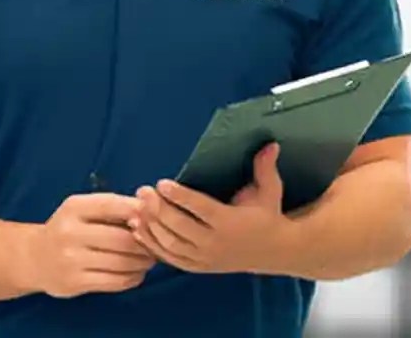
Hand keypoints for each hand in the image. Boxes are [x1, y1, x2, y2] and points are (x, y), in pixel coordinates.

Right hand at [24, 193, 156, 297]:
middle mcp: (70, 232)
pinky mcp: (74, 282)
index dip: (140, 212)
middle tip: (157, 245)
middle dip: (146, 243)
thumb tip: (153, 210)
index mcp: (74, 207)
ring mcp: (71, 259)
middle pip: (123, 238)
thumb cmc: (69, 229)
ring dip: (143, 262)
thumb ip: (114, 208)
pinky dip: (133, 278)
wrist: (34, 258)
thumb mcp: (82, 210)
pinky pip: (115, 281)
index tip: (155, 218)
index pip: (114, 205)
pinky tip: (136, 273)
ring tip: (149, 259)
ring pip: (122, 262)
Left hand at [130, 143, 295, 274]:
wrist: (273, 253)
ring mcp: (205, 258)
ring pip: (171, 244)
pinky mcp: (197, 267)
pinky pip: (170, 258)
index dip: (180, 196)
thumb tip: (270, 143)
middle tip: (143, 191)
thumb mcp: (270, 191)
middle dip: (158, 209)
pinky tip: (138, 228)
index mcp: (231, 223)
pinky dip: (151, 244)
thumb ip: (265, 168)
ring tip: (137, 207)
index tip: (162, 183)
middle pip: (180, 227)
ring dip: (151, 226)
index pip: (201, 209)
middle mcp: (215, 243)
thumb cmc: (267, 216)